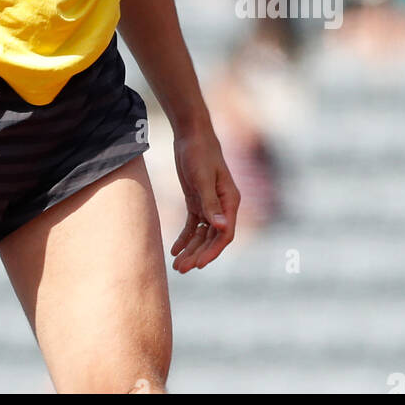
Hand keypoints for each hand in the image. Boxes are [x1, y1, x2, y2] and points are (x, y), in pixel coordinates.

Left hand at [170, 127, 239, 272]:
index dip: (213, 251)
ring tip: (176, 265)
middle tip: (181, 269)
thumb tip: (221, 228)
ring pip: (202, 234)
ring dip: (191, 250)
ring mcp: (210, 205)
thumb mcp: (202, 178)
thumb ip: (210, 203)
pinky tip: (174, 249)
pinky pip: (192, 225)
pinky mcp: (197, 201)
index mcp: (230, 202)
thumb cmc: (200, 153)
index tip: (198, 265)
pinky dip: (185, 238)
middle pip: (212, 238)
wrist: (191, 134)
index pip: (224, 234)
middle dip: (198, 255)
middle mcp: (223, 206)